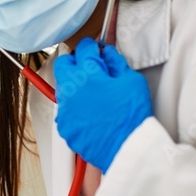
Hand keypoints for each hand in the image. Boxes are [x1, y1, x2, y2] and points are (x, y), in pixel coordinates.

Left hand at [53, 37, 152, 171]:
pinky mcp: (65, 126)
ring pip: (63, 88)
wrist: (128, 148)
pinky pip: (66, 110)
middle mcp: (71, 90)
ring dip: (75, 86)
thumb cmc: (132, 116)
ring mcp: (65, 109)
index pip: (83, 48)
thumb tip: (106, 54)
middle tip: (89, 67)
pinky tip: (91, 113)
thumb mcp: (132, 81)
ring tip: (93, 94)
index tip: (96, 50)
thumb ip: (116, 62)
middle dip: (75, 61)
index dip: (92, 47)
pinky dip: (75, 108)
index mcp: (87, 74)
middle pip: (63, 64)